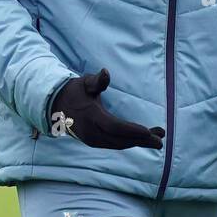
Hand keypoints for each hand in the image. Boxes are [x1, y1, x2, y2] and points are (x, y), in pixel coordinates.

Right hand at [48, 69, 164, 149]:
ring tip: (158, 139)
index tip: (148, 131)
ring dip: (139, 142)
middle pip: (120, 140)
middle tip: (161, 139)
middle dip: (142, 140)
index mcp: (91, 117)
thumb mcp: (84, 83)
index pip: (114, 127)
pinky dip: (130, 142)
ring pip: (119, 144)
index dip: (132, 130)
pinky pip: (115, 144)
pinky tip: (143, 140)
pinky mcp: (95, 142)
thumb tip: (106, 72)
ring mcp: (93, 140)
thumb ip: (97, 80)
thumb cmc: (74, 91)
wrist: (56, 106)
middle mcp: (92, 132)